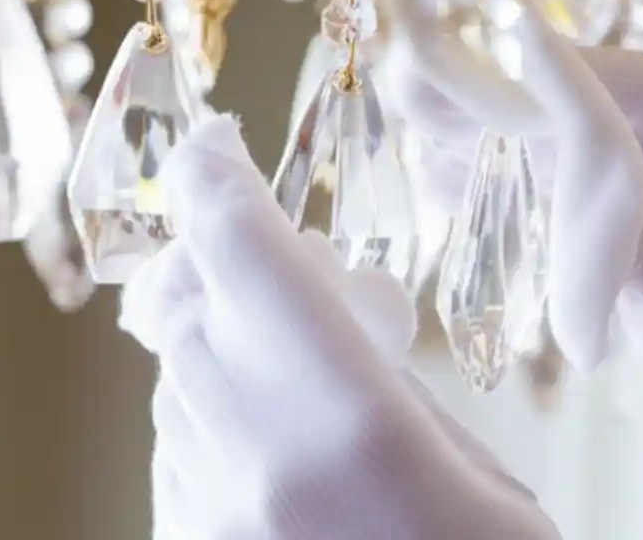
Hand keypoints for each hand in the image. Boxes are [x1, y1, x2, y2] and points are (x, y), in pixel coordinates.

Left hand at [119, 116, 561, 539]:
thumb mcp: (469, 467)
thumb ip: (377, 385)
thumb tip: (313, 317)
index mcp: (353, 418)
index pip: (246, 252)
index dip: (214, 179)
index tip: (206, 141)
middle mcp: (261, 462)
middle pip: (188, 305)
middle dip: (207, 255)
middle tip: (250, 239)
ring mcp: (216, 520)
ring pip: (172, 381)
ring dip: (209, 339)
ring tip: (276, 350)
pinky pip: (175, 455)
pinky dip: (206, 417)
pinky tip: (264, 434)